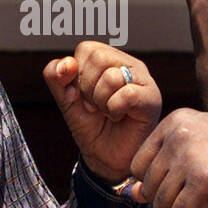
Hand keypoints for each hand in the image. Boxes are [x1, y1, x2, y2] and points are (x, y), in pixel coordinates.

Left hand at [43, 42, 161, 181]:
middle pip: (98, 58)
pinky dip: (114, 110)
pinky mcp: (151, 98)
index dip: (77, 75)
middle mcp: (128, 64)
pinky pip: (126, 94)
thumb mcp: (66, 101)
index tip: (83, 96)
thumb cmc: (91, 126)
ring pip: (111, 77)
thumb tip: (66, 63)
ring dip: (101, 102)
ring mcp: (143, 79)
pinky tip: (119, 117)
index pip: (86, 49)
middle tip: (96, 106)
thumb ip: (56, 78)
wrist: (105, 159)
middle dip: (88, 88)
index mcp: (109, 59)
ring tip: (108, 112)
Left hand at [127, 108, 207, 207]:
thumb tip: (133, 194)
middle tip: (203, 190)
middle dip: (172, 199)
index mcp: (175, 122)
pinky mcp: (205, 180)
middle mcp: (178, 134)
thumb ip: (165, 169)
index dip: (157, 183)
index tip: (185, 181)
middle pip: (148, 187)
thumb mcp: (200, 151)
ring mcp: (190, 156)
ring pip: (162, 205)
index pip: (137, 165)